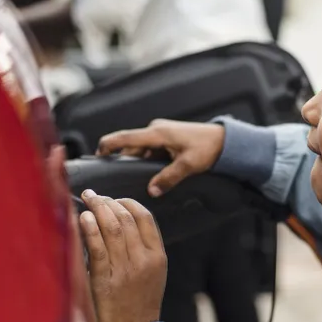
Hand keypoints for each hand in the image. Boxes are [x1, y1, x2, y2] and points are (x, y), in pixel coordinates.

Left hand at [79, 190, 166, 321]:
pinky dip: (89, 229)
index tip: (114, 199)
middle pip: (126, 218)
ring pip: (111, 228)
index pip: (145, 217)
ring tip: (87, 200)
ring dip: (97, 209)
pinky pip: (97, 247)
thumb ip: (143, 249)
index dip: (127, 202)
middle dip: (108, 201)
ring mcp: (124, 269)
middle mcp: (143, 259)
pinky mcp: (104, 279)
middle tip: (94, 195)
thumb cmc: (139, 304)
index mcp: (158, 256)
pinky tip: (82, 218)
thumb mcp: (153, 274)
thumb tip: (123, 222)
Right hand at [97, 119, 224, 196]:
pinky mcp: (167, 138)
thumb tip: (152, 191)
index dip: (108, 145)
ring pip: (141, 150)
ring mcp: (161, 133)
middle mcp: (156, 130)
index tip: (97, 155)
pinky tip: (150, 174)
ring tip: (133, 179)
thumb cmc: (208, 148)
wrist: (224, 139)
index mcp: (158, 133)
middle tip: (115, 178)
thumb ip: (168, 178)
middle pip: (131, 146)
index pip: (126, 137)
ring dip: (137, 162)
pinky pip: (150, 150)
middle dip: (123, 160)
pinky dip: (147, 161)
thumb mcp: (188, 165)